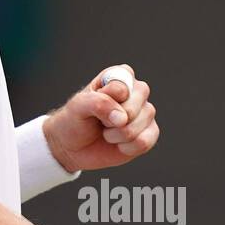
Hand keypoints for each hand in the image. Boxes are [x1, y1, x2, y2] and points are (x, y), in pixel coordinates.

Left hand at [43, 64, 158, 172]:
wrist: (74, 148)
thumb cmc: (76, 121)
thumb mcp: (78, 107)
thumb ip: (98, 103)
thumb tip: (123, 117)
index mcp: (120, 76)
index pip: (121, 86)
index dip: (106, 100)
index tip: (93, 105)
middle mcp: (137, 91)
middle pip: (133, 106)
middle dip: (112, 121)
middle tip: (101, 122)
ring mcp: (145, 112)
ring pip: (138, 125)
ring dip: (117, 136)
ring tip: (108, 133)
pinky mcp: (150, 133)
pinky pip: (144, 142)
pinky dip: (127, 148)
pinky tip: (119, 144)